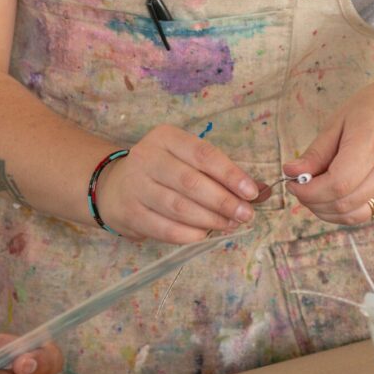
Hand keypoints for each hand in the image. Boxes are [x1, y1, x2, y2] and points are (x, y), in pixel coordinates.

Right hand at [93, 125, 267, 243]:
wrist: (114, 187)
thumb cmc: (162, 172)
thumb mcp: (184, 159)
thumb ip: (218, 173)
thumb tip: (258, 190)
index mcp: (165, 138)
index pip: (203, 154)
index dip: (230, 174)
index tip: (251, 192)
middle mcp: (147, 157)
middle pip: (191, 182)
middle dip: (223, 202)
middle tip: (245, 215)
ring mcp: (135, 186)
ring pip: (179, 207)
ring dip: (210, 220)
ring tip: (229, 225)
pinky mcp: (130, 213)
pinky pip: (165, 228)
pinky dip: (190, 234)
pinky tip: (204, 234)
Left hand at [285, 78, 373, 225]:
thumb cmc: (373, 108)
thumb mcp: (338, 121)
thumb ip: (316, 152)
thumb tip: (291, 173)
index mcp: (372, 143)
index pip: (338, 183)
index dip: (310, 191)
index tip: (292, 183)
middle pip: (345, 202)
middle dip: (314, 202)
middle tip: (299, 187)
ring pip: (355, 214)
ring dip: (326, 211)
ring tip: (313, 194)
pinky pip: (366, 212)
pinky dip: (342, 212)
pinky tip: (330, 197)